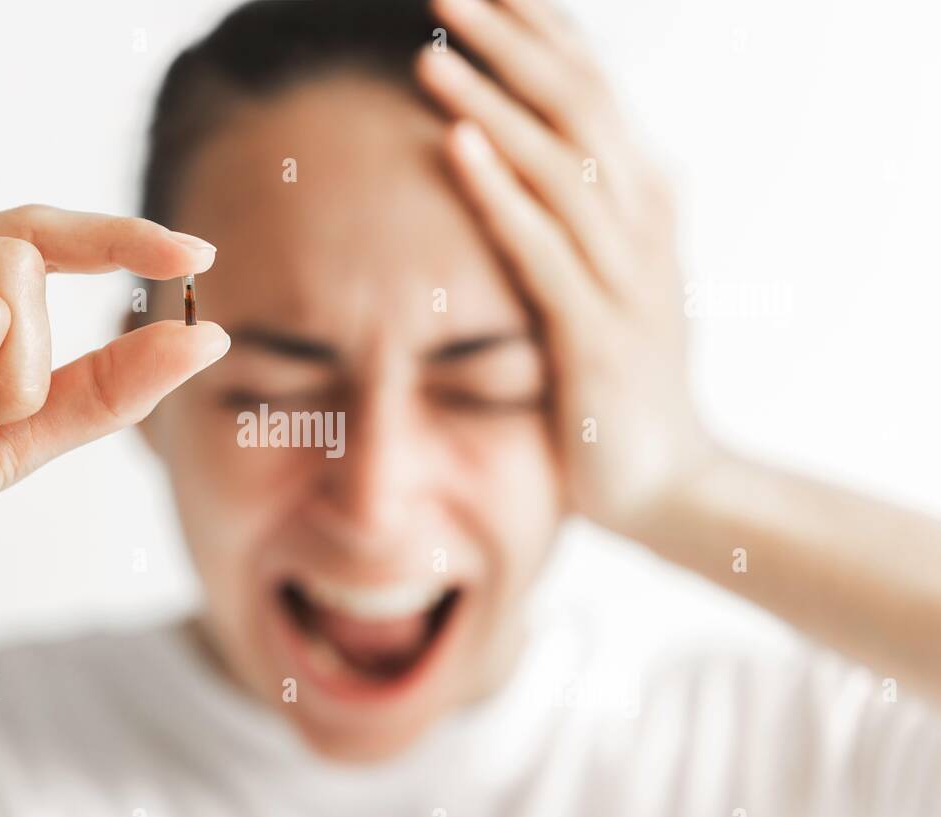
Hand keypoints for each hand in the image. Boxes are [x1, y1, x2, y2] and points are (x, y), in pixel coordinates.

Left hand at [418, 0, 718, 534]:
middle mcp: (641, 222)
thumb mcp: (609, 284)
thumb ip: (580, 220)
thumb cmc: (622, 381)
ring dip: (494, 102)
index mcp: (640, 202)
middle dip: (511, 40)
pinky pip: (543, 251)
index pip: (590, 89)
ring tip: (434, 51)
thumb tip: (534, 159)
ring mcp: (626, 277)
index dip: (541, 28)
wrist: (671, 483)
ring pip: (559, 166)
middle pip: (577, 103)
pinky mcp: (598, 336)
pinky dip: (500, 193)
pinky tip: (455, 146)